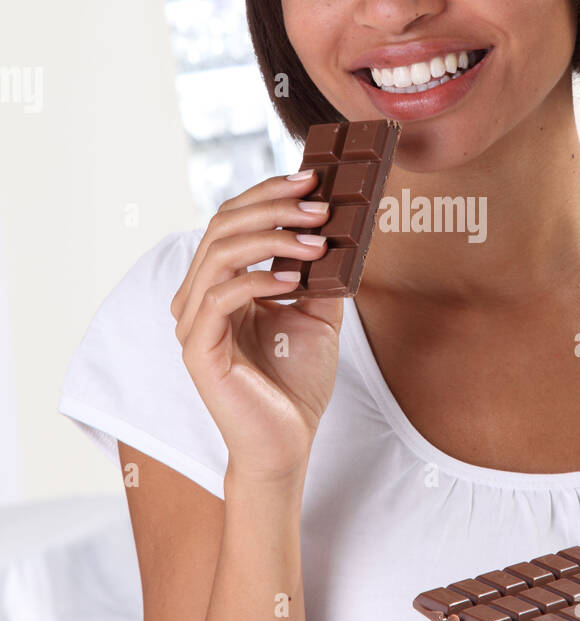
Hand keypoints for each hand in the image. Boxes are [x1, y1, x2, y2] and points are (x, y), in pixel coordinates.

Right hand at [170, 170, 341, 484]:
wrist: (286, 442)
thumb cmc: (295, 383)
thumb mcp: (317, 315)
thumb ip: (321, 273)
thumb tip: (346, 225)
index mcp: (219, 283)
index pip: (231, 220)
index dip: (268, 193)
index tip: (311, 178)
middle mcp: (197, 296)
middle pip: (221, 226)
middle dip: (274, 207)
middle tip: (319, 203)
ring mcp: (192, 322)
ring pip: (219, 254)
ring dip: (272, 238)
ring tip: (316, 239)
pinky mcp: (198, 349)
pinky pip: (221, 297)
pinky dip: (258, 280)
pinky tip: (294, 279)